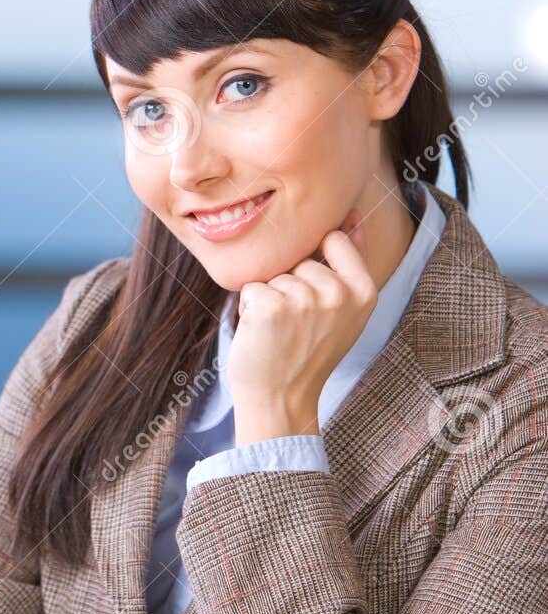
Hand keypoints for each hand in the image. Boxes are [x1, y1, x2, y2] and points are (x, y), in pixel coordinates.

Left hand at [227, 208, 376, 444]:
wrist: (281, 399)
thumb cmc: (309, 351)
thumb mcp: (345, 309)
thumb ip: (350, 261)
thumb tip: (351, 214)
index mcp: (365, 290)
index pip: (334, 238)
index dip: (317, 264)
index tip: (318, 300)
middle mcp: (338, 293)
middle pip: (300, 257)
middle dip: (291, 284)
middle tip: (297, 326)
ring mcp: (304, 299)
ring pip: (275, 273)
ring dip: (269, 298)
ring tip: (281, 332)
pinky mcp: (270, 306)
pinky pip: (251, 286)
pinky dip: (249, 307)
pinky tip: (263, 334)